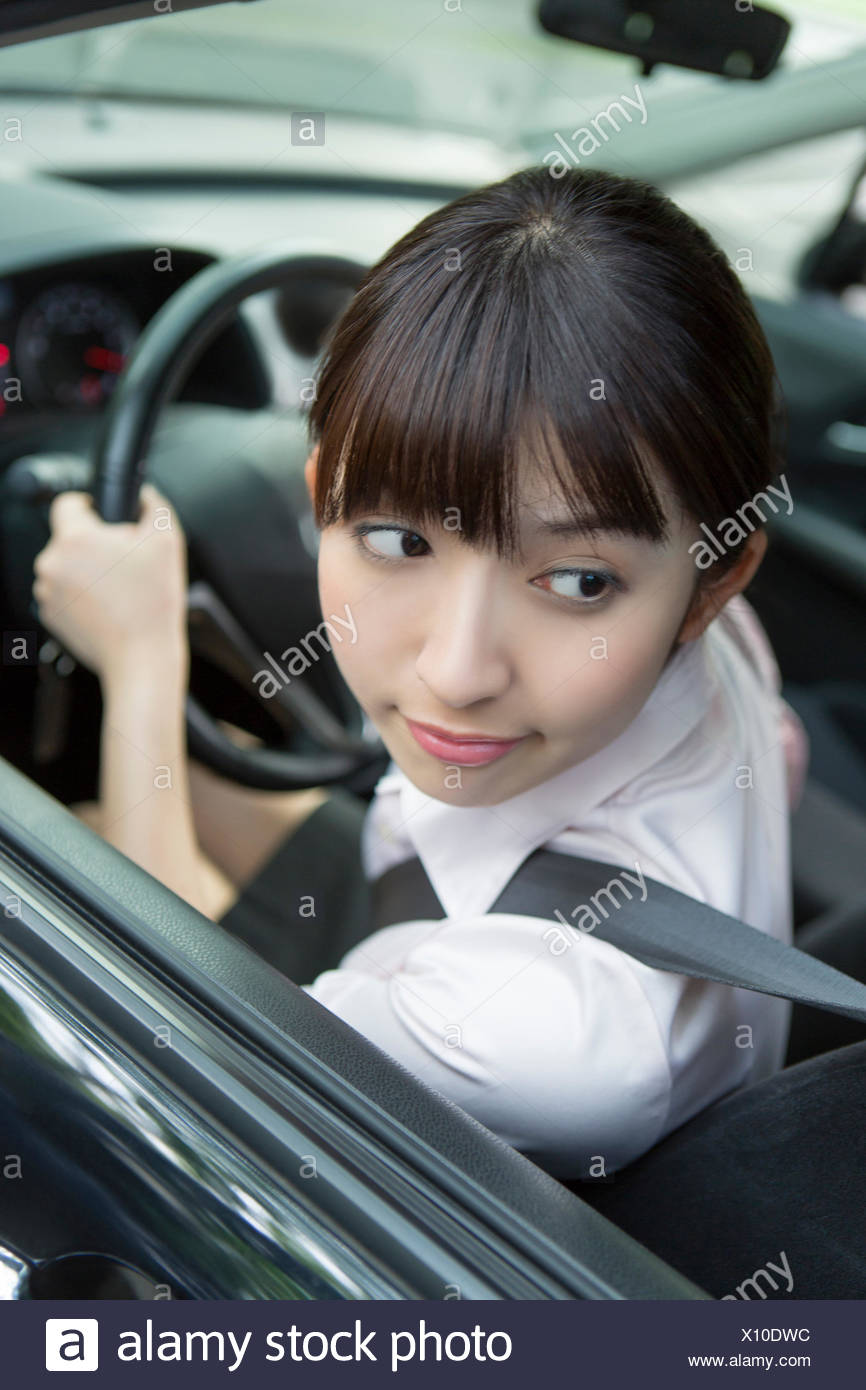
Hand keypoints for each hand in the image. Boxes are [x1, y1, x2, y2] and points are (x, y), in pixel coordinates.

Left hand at [32, 483, 187, 681]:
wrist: (141, 658)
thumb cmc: (152, 605)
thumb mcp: (167, 541)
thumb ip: (154, 505)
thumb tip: (145, 495)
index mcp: (75, 539)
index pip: (67, 502)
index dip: (91, 505)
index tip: (107, 518)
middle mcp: (52, 563)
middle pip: (70, 537)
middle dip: (96, 544)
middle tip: (126, 563)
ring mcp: (47, 592)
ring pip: (67, 565)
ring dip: (88, 570)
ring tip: (120, 588)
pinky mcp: (50, 615)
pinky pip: (65, 592)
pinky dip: (83, 594)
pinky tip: (109, 605)